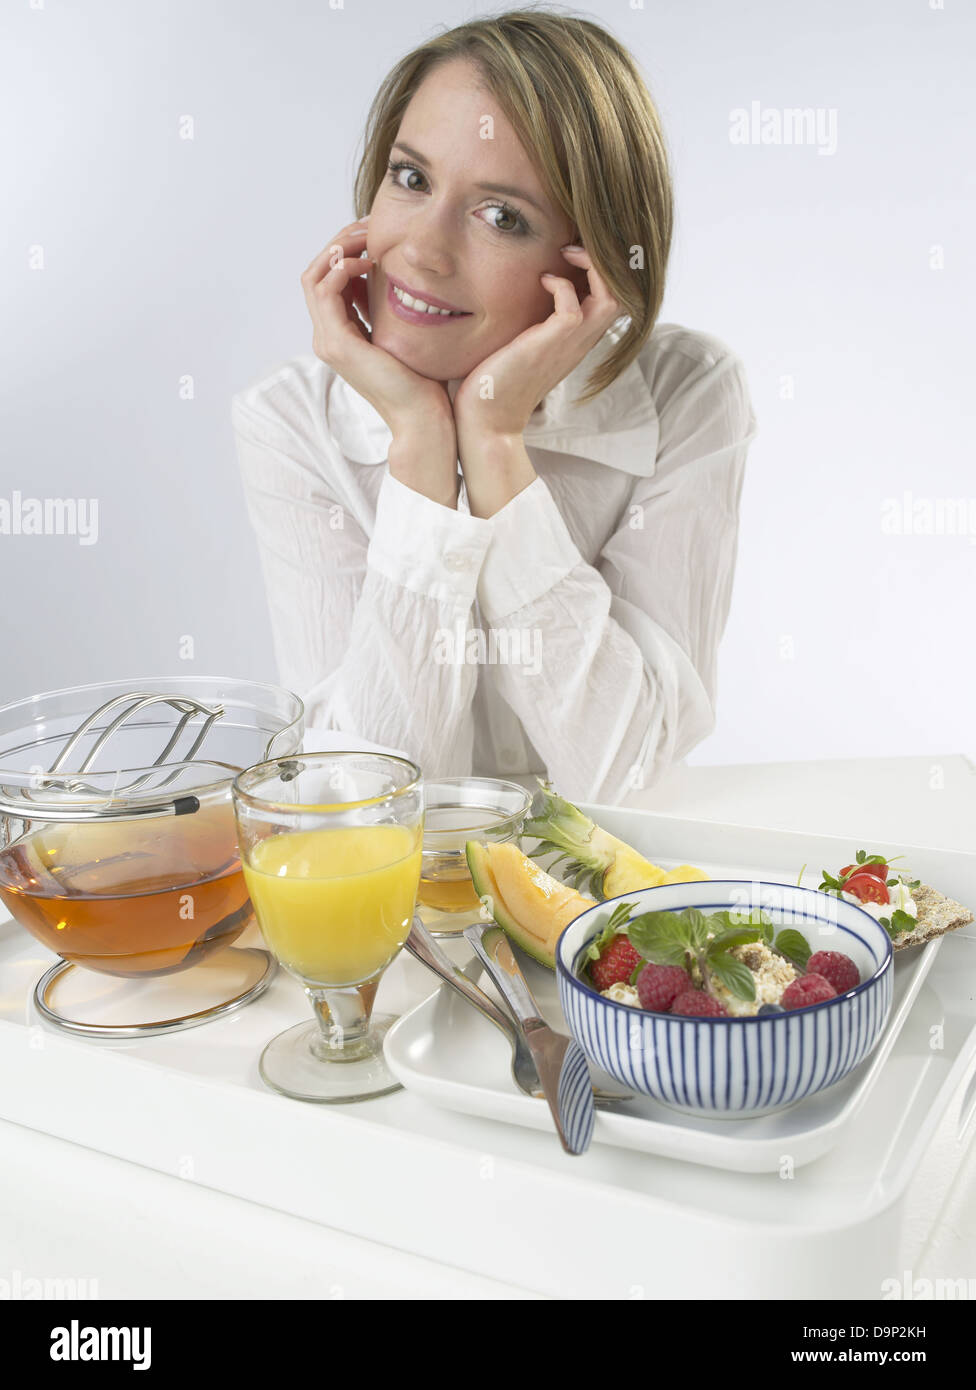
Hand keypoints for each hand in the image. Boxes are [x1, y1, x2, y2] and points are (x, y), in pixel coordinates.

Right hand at [301, 218, 454, 437]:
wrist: (425, 418)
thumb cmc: (426, 381)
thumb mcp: (406, 331)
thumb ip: (393, 307)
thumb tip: (401, 272)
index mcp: (342, 334)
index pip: (328, 278)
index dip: (346, 248)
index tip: (375, 231)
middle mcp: (328, 337)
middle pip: (315, 272)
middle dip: (340, 241)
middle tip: (369, 224)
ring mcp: (328, 342)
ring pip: (314, 276)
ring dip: (339, 248)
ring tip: (369, 237)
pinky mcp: (338, 345)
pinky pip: (326, 292)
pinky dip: (343, 269)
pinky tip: (371, 261)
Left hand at [451, 245, 622, 441]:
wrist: (488, 418)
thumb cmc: (499, 379)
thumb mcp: (525, 342)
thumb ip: (536, 318)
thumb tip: (524, 289)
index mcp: (579, 338)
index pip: (613, 296)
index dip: (605, 268)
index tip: (577, 249)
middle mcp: (582, 341)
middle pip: (621, 293)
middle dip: (605, 260)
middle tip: (573, 245)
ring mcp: (570, 344)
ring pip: (609, 298)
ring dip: (592, 267)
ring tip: (566, 253)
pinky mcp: (551, 346)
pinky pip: (573, 308)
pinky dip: (561, 285)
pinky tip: (542, 281)